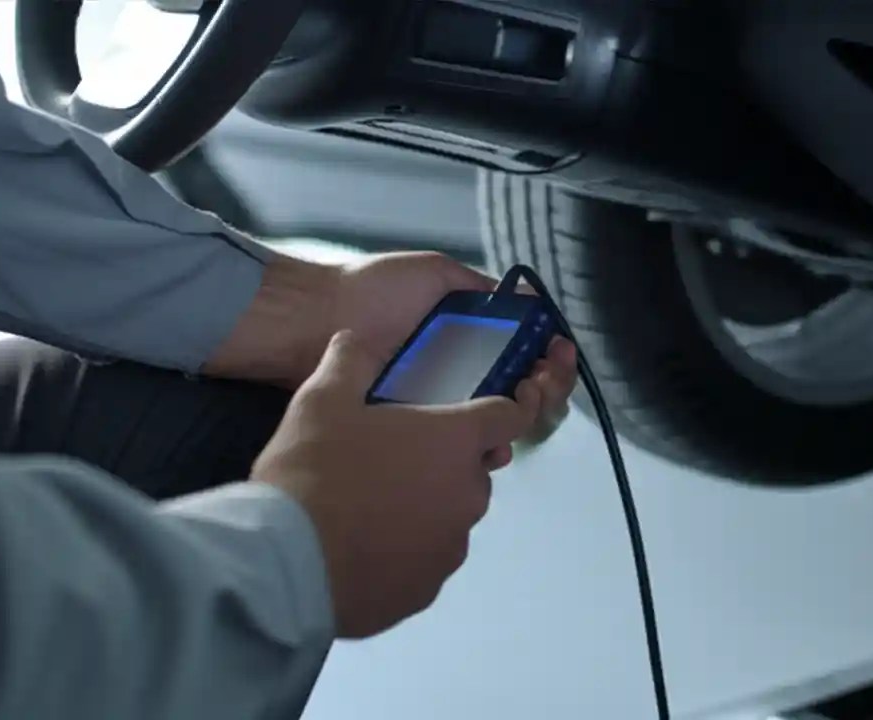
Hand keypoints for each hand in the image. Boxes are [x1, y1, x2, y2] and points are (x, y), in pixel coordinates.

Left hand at [205, 251, 576, 444]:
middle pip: (517, 392)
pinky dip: (485, 444)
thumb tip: (523, 297)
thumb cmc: (369, 291)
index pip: (520, 353)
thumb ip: (477, 286)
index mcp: (463, 337)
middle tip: (548, 378)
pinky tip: (497, 439)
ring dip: (524, 417)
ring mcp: (434, 405)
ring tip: (529, 404)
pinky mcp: (410, 430)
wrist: (313, 321)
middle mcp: (454, 374)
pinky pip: (455, 443)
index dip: (548, 357)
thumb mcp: (432, 273)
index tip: (559, 351)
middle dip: (546, 388)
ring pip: (494, 423)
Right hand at [253, 331, 540, 637]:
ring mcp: (451, 548)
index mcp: (454, 441)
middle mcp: (467, 494)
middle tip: (392, 459)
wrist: (288, 563)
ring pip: (450, 518)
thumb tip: (355, 339)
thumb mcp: (321, 400)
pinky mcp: (426, 590)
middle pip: (473, 470)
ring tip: (370, 509)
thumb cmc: (315, 469)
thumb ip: (348, 363)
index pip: (508, 417)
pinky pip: (425, 561)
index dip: (504, 408)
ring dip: (425, 508)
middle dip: (444, 463)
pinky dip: (405, 552)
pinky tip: (363, 548)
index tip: (493, 408)